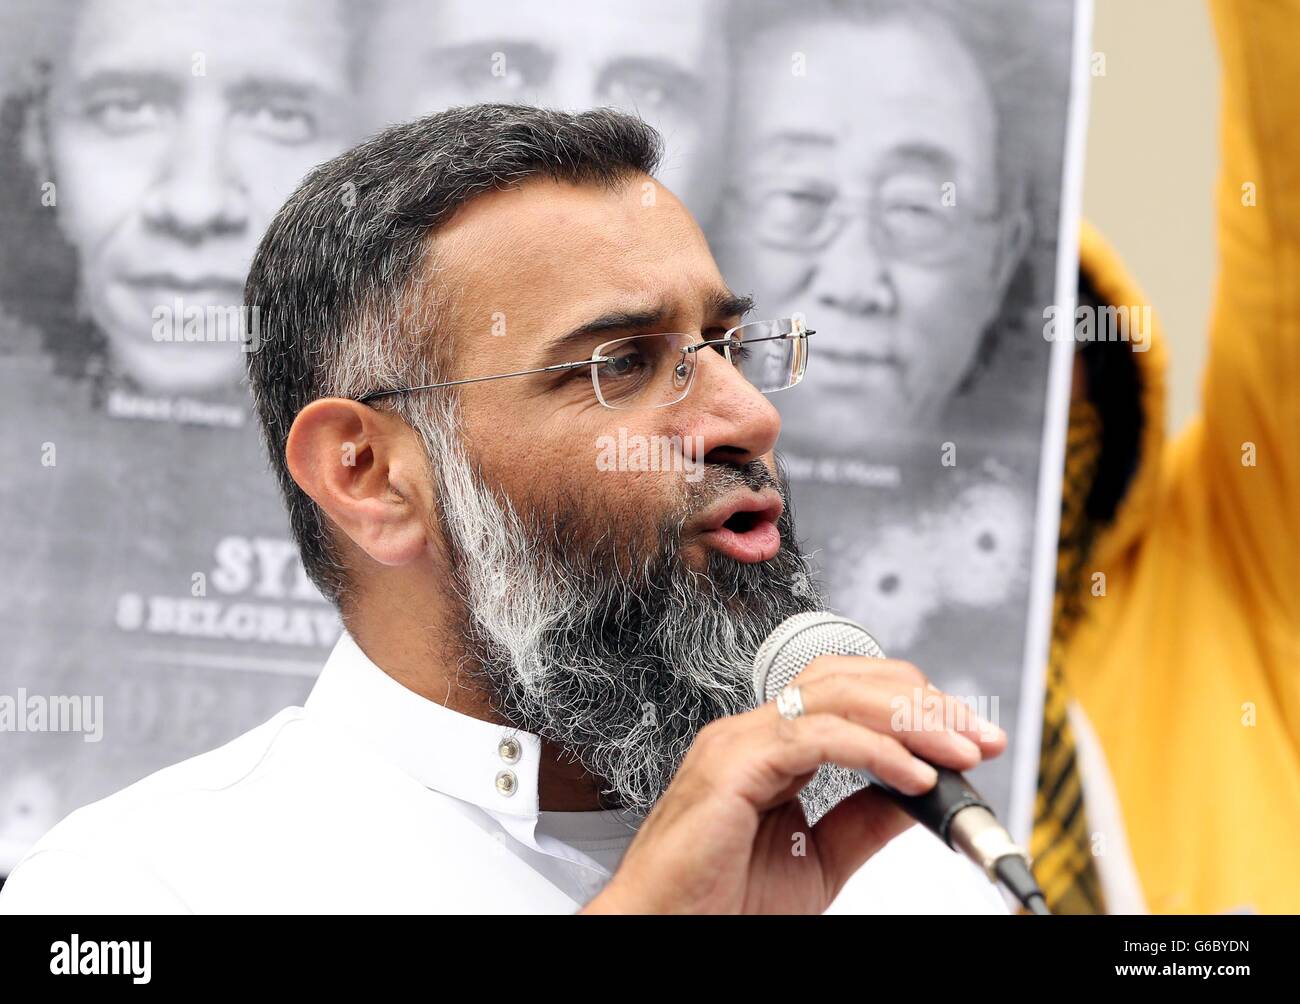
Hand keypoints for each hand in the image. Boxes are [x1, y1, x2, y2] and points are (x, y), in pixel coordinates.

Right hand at [581, 656, 1005, 913]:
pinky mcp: (733, 762)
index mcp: (771, 747)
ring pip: (836, 694)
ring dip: (909, 719)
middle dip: (923, 703)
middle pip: (849, 680)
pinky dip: (873, 751)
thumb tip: (920, 795)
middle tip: (977, 737)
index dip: (913, 707)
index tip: (968, 740)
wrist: (664, 929)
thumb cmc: (717, 901)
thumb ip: (865, 820)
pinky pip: (815, 737)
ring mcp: (739, 740)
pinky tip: (911, 775)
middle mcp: (754, 731)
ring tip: (957, 752)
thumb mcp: (818, 858)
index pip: (850, 694)